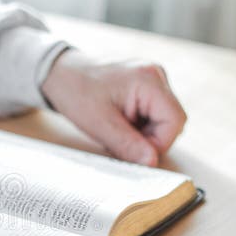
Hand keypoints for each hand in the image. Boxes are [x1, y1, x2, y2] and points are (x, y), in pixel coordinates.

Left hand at [41, 49, 186, 165]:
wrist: (60, 72)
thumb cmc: (76, 91)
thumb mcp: (100, 124)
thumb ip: (128, 145)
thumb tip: (152, 163)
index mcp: (149, 80)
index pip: (175, 121)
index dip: (159, 143)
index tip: (134, 152)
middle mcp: (156, 75)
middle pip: (171, 120)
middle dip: (148, 138)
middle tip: (119, 141)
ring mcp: (152, 79)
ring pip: (161, 119)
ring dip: (142, 133)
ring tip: (115, 129)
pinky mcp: (145, 86)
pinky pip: (152, 113)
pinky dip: (137, 125)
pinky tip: (118, 122)